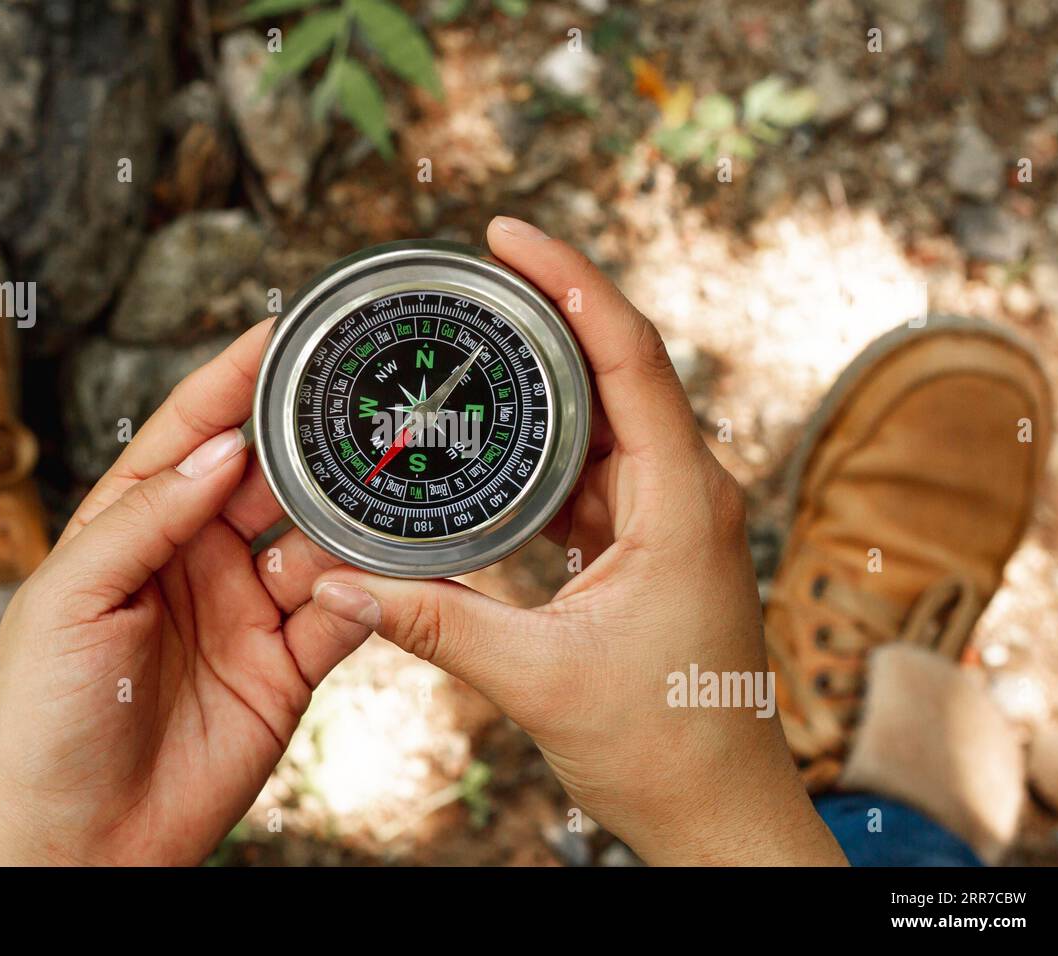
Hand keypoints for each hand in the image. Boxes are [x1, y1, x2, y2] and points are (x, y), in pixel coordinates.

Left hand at [0, 322, 370, 865]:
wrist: (81, 840)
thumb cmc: (47, 717)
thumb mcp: (73, 598)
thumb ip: (146, 519)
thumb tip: (220, 451)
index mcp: (134, 529)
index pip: (189, 437)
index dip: (233, 382)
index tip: (280, 334)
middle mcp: (196, 560)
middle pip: (265, 479)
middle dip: (305, 442)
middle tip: (355, 405)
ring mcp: (246, 611)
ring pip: (313, 541)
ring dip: (341, 519)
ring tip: (372, 495)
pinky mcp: (286, 667)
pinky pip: (339, 616)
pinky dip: (361, 596)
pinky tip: (369, 580)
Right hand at [312, 217, 846, 864]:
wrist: (719, 811)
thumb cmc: (663, 746)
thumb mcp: (539, 680)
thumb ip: (436, 625)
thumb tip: (338, 584)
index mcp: (683, 502)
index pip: (630, 356)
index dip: (571, 281)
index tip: (508, 235)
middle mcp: (687, 492)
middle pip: (617, 367)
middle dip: (547, 311)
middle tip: (468, 274)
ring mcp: (671, 516)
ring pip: (603, 419)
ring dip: (543, 381)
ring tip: (469, 341)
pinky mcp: (649, 544)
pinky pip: (593, 472)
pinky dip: (542, 449)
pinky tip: (490, 442)